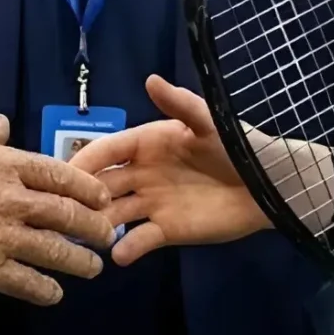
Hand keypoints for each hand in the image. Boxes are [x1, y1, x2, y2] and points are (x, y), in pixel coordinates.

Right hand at [0, 116, 113, 305]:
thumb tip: (3, 123)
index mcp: (5, 165)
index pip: (63, 175)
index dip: (90, 189)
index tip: (102, 198)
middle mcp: (12, 200)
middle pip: (70, 214)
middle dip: (95, 228)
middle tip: (105, 236)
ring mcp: (3, 237)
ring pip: (58, 251)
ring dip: (81, 262)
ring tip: (92, 268)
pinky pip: (30, 283)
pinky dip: (48, 290)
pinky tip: (54, 293)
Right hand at [74, 76, 279, 265]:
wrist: (268, 187)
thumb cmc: (238, 148)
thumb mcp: (210, 124)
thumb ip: (181, 104)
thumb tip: (151, 79)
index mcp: (146, 144)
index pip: (107, 150)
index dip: (86, 159)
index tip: (66, 172)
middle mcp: (142, 173)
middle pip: (102, 184)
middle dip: (83, 195)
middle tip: (64, 209)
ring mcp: (151, 203)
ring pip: (113, 214)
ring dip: (97, 223)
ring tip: (86, 235)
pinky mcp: (164, 231)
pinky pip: (138, 240)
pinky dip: (126, 248)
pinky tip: (119, 255)